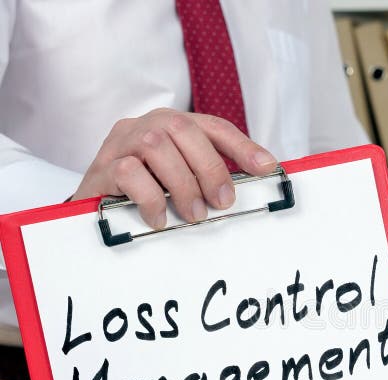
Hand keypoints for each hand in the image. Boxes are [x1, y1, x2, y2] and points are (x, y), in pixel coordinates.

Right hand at [73, 108, 276, 227]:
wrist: (92, 209)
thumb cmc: (144, 194)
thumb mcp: (180, 181)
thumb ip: (206, 178)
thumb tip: (246, 190)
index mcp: (171, 126)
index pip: (212, 126)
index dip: (242, 146)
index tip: (267, 168)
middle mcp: (145, 125)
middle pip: (182, 128)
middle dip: (210, 167)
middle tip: (222, 203)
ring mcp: (120, 143)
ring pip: (155, 144)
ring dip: (182, 183)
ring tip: (193, 215)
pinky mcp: (101, 167)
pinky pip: (128, 171)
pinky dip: (151, 198)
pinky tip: (159, 218)